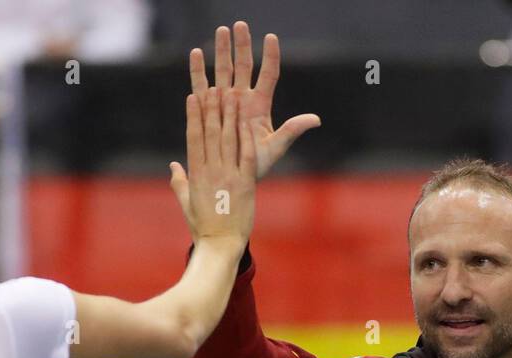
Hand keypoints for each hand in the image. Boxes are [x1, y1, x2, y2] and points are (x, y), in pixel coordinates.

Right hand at [169, 81, 254, 249]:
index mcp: (196, 174)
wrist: (220, 246)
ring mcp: (228, 176)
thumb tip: (173, 166)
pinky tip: (247, 122)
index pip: (194, 138)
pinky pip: (246, 156)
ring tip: (230, 94)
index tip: (193, 96)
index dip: (194, 116)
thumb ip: (180, 182)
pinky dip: (246, 138)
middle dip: (211, 107)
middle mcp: (211, 171)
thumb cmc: (203, 227)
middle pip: (210, 133)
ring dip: (229, 115)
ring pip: (228, 140)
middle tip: (213, 85)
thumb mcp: (187, 203)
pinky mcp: (245, 184)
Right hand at [191, 22, 320, 180]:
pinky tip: (196, 53)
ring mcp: (225, 103)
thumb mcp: (275, 148)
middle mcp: (243, 99)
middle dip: (241, 45)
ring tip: (221, 30)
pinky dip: (198, 71)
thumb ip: (292, 130)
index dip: (270, 56)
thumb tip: (316, 119)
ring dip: (222, 51)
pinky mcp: (209, 110)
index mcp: (260, 105)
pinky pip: (202, 87)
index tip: (271, 37)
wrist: (233, 178)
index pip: (268, 75)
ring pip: (224, 71)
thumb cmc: (256, 165)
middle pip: (244, 66)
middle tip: (239, 25)